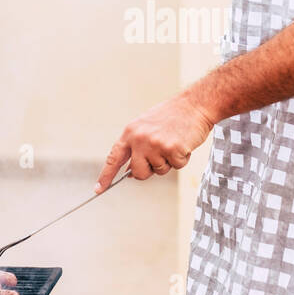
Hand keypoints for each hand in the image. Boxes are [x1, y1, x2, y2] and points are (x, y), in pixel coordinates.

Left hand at [95, 93, 215, 191]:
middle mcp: (140, 139)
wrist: (194, 105)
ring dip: (169, 161)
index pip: (114, 158)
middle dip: (150, 170)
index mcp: (130, 132)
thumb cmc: (172, 117)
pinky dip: (183, 159)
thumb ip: (137, 147)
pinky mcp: (172, 149)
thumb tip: (130, 172)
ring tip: (175, 142)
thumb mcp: (147, 127)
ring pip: (160, 171)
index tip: (99, 189)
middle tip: (162, 155)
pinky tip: (184, 143)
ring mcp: (155, 144)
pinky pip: (176, 166)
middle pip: (138, 173)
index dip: (106, 175)